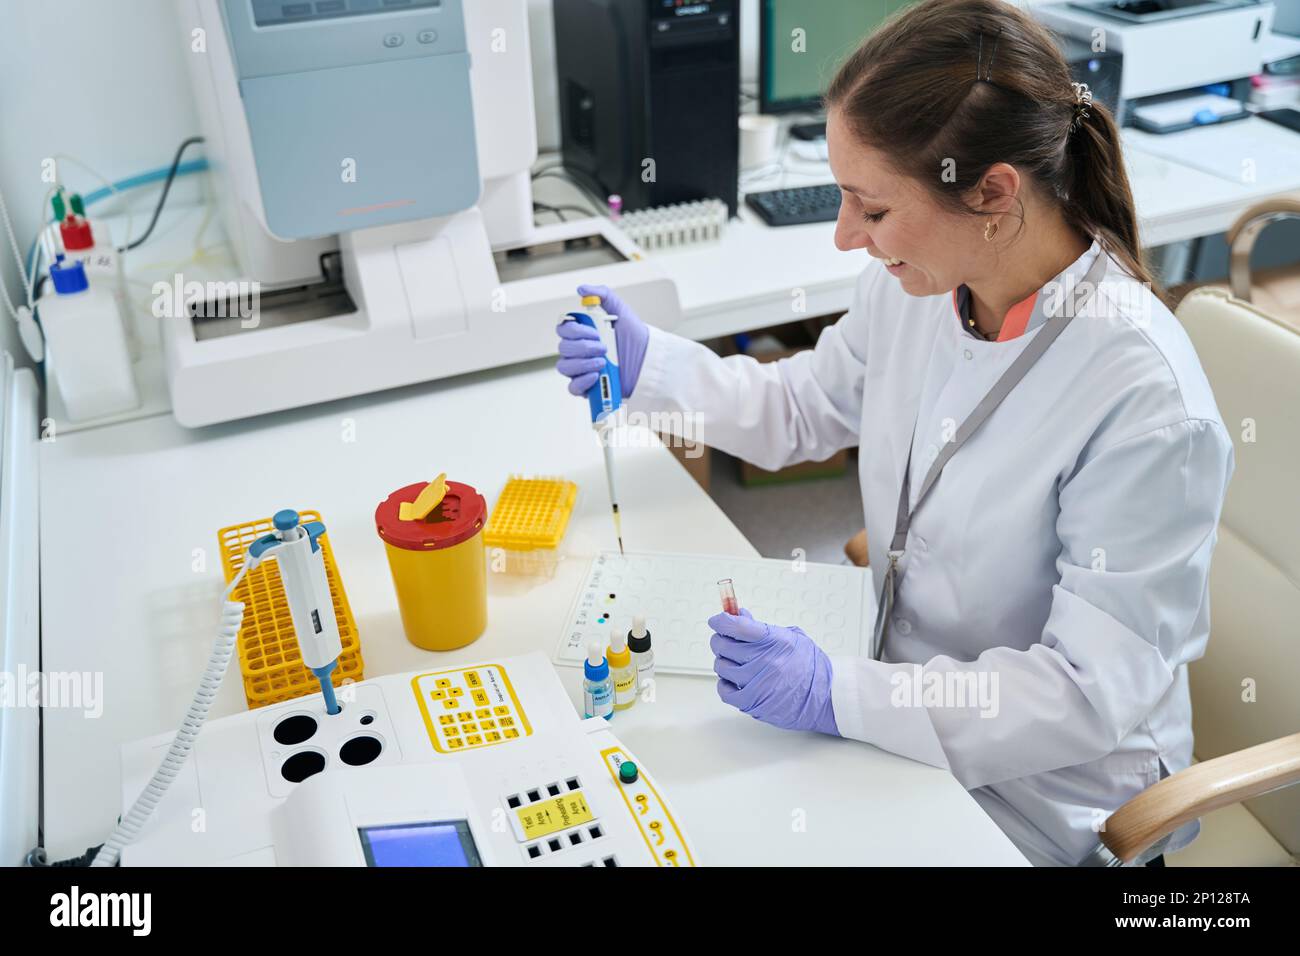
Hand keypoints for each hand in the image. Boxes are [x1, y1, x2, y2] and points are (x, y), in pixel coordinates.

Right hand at [555, 284, 649, 398]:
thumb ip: (602, 295)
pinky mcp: (587, 387)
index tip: (595, 332)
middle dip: (583, 347)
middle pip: (563, 348)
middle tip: (604, 347)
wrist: (648, 359)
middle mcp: (578, 351)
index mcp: (581, 333)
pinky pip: (572, 388)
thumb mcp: (620, 310)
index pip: (563, 329)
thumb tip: (582, 289)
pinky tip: (596, 375)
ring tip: (603, 362)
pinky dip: (581, 382)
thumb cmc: (633, 336)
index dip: (575, 331)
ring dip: (582, 363)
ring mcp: (581, 369)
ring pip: (564, 367)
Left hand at [710, 608, 838, 734]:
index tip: (717, 620)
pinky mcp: (753, 702)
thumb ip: (761, 628)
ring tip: (736, 662)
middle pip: (723, 645)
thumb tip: (739, 615)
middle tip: (726, 640)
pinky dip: (725, 684)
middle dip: (721, 639)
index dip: (721, 620)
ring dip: (724, 662)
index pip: (735, 625)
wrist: (826, 697)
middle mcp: (764, 661)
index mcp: (773, 640)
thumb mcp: (791, 637)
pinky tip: (733, 680)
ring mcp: (757, 683)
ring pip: (721, 667)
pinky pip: (725, 690)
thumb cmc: (810, 667)